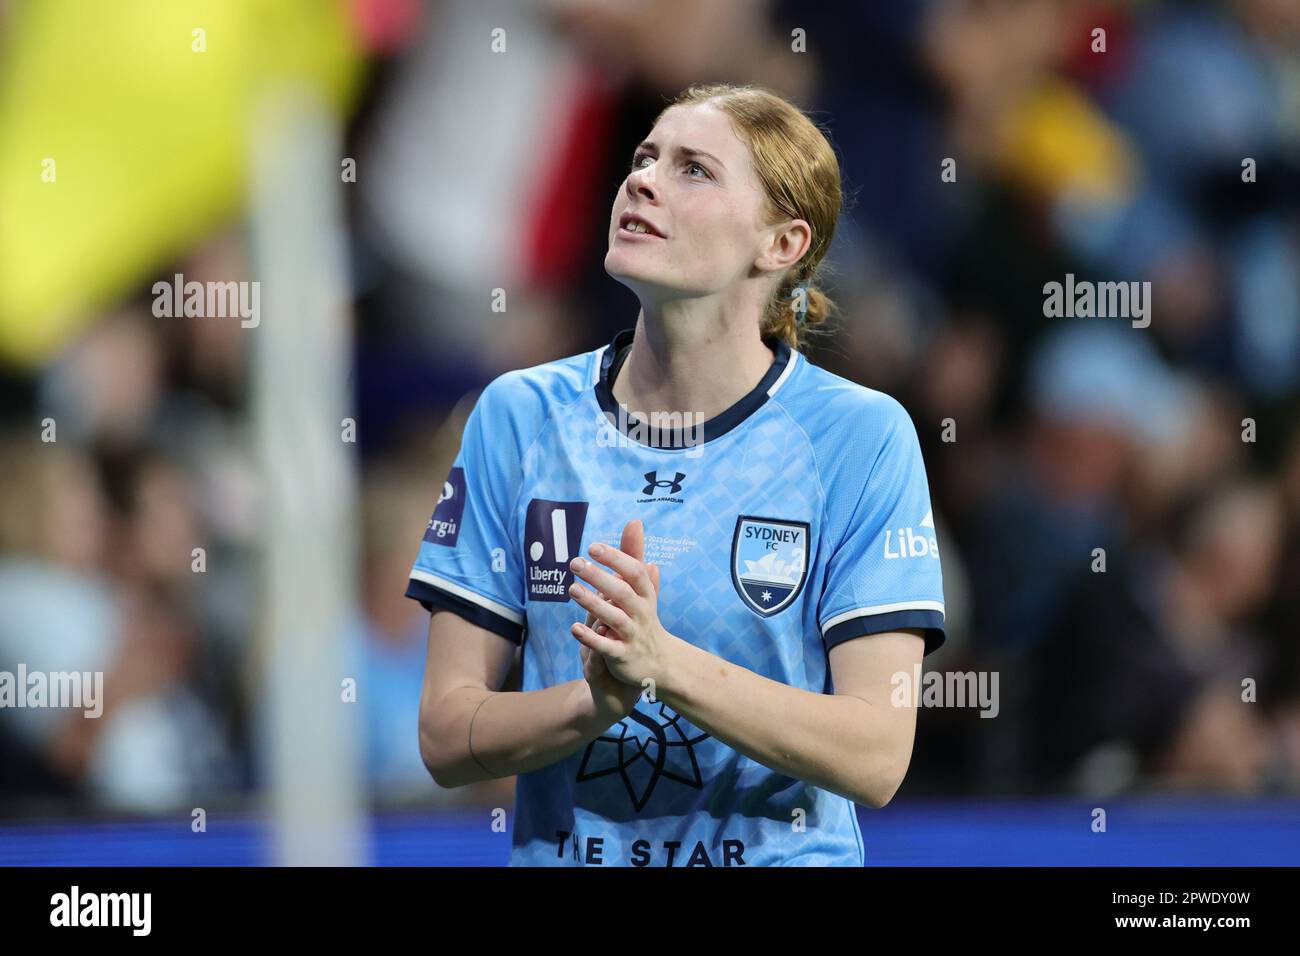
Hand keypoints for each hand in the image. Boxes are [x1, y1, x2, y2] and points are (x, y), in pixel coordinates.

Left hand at [569, 522, 673, 694]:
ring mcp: (633, 635)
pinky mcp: (623, 656)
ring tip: (572, 589)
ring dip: (594, 603)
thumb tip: (634, 522)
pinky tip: (574, 628)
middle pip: (623, 593)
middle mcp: (642, 613)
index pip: (635, 572)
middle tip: (575, 562)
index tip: (593, 547)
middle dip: (600, 577)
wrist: (658, 662)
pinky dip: (592, 638)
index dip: (616, 558)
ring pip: (615, 618)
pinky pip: (607, 647)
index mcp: (646, 594)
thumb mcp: (641, 586)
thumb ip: (633, 555)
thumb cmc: (643, 617)